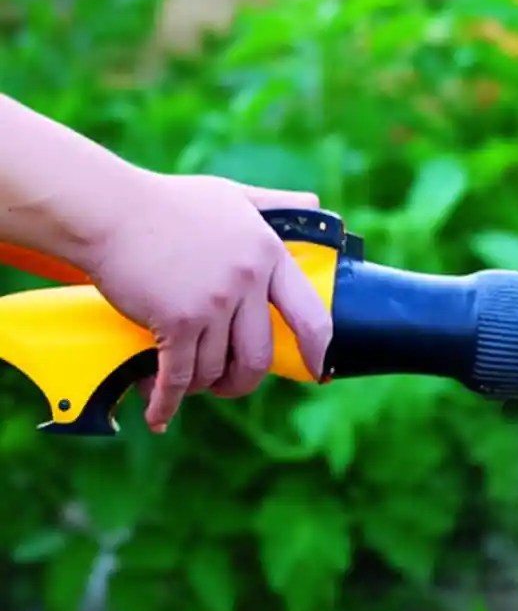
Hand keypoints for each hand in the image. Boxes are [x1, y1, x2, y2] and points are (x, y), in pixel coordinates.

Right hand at [84, 171, 333, 432]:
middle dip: (242, 381)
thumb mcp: (234, 195)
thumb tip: (316, 205)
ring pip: (215, 369)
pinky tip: (159, 414)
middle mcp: (247, 281)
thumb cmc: (169, 203)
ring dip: (200, 384)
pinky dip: (167, 401)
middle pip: (258, 356)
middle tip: (227, 383)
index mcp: (268, 254)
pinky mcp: (178, 320)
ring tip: (185, 380)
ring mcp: (214, 302)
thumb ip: (277, 204)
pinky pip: (178, 376)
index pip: (310, 315)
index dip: (316, 350)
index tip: (316, 369)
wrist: (109, 210)